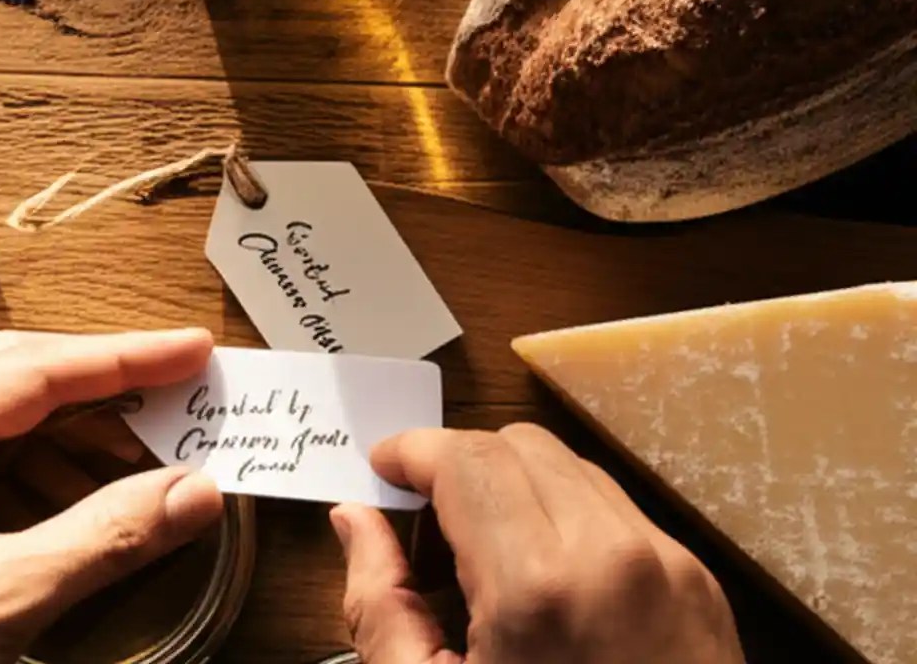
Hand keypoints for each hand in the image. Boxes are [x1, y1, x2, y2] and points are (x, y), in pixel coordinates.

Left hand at [0, 328, 222, 663]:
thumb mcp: (2, 598)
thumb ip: (105, 538)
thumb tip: (190, 492)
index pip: (34, 369)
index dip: (123, 357)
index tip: (186, 352)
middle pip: (14, 377)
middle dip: (101, 384)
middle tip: (173, 389)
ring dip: (71, 433)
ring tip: (137, 462)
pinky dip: (36, 471)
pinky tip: (75, 503)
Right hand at [330, 424, 743, 663]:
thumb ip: (380, 608)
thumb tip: (354, 523)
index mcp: (537, 589)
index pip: (465, 460)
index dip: (411, 451)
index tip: (381, 468)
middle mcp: (612, 556)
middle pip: (515, 445)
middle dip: (457, 465)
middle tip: (422, 525)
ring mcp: (668, 563)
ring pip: (568, 466)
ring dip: (510, 484)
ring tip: (480, 558)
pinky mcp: (699, 581)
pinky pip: (613, 507)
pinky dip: (561, 514)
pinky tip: (540, 579)